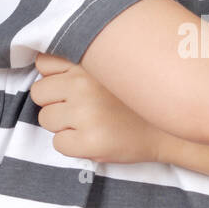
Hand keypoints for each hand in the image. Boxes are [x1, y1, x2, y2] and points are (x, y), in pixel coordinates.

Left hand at [31, 52, 165, 163]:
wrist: (169, 130)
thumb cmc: (135, 99)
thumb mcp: (110, 67)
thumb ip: (82, 62)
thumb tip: (46, 67)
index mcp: (88, 62)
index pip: (43, 62)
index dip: (53, 76)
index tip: (67, 84)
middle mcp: (83, 84)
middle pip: (39, 93)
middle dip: (54, 102)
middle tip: (79, 108)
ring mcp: (85, 113)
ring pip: (45, 119)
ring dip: (62, 125)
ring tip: (88, 124)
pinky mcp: (89, 142)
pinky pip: (58, 144)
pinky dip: (71, 145)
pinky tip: (92, 139)